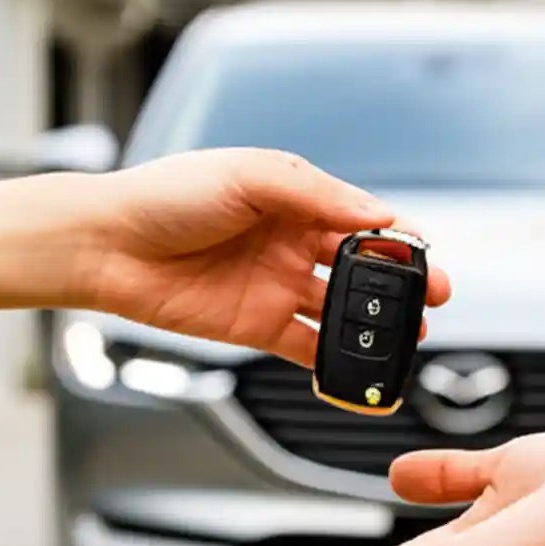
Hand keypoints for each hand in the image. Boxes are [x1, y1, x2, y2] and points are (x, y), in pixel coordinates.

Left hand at [67, 148, 450, 367]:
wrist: (108, 244)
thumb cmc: (169, 195)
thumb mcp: (249, 176)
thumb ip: (316, 195)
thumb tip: (377, 216)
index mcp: (294, 199)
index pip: (360, 219)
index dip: (397, 237)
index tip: (427, 255)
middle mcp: (291, 243)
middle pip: (361, 268)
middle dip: (401, 284)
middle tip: (436, 298)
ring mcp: (276, 286)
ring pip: (341, 310)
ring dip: (375, 324)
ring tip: (410, 337)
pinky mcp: (256, 326)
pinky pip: (306, 346)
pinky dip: (335, 361)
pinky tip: (361, 369)